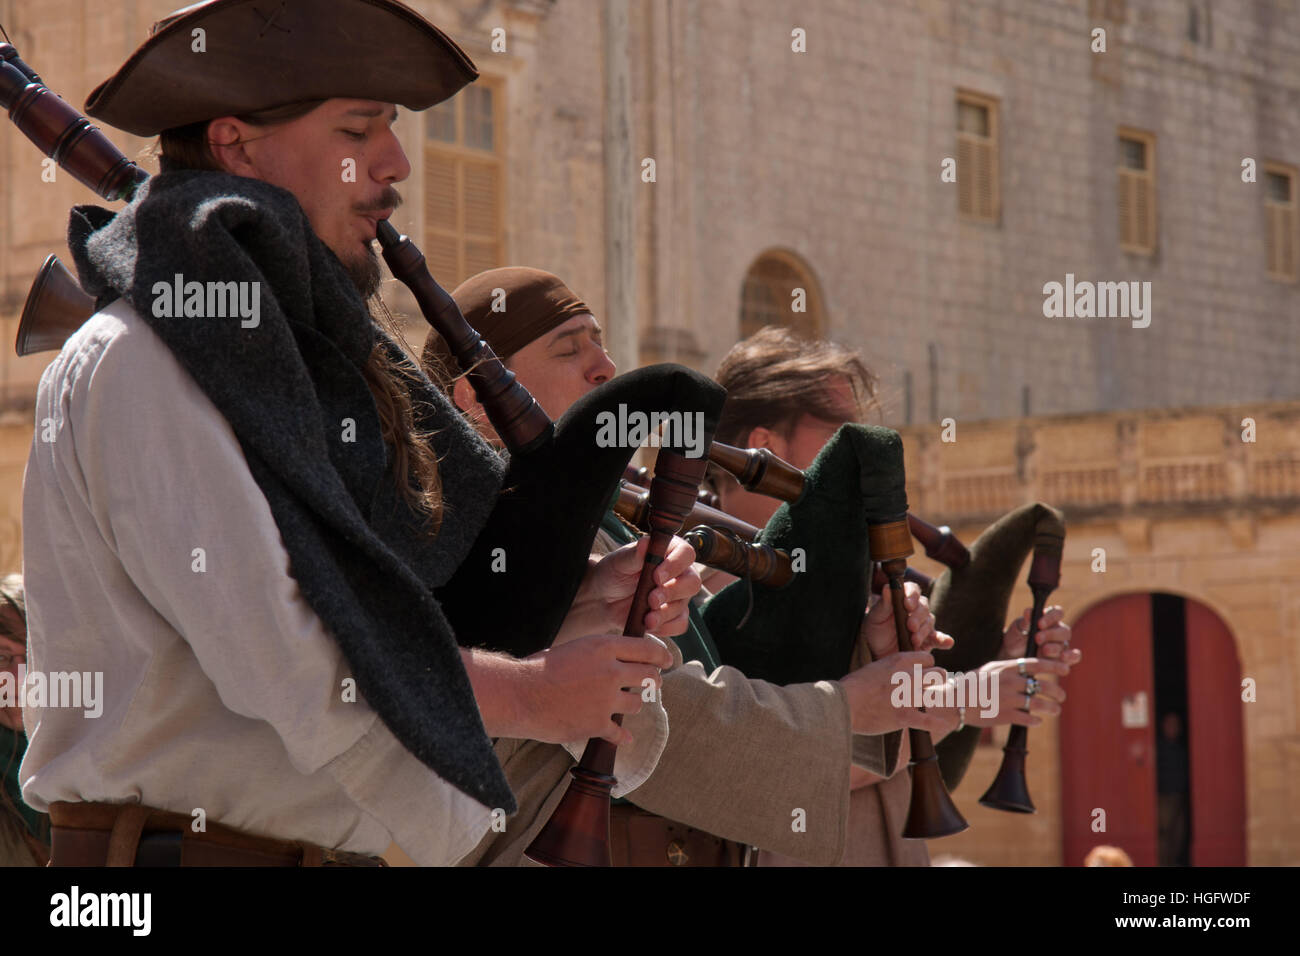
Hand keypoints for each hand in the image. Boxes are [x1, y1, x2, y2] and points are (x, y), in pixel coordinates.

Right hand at [511, 634, 673, 745]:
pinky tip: (625, 738)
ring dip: (634, 704)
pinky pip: (619, 732)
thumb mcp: (574, 648)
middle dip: (653, 681)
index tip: (667, 660)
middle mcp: (611, 672)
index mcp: (604, 648)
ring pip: (637, 703)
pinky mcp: (598, 724)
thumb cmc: (540, 669)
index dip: (661, 655)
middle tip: (653, 683)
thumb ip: (599, 654)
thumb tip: (618, 660)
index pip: (646, 649)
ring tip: (625, 704)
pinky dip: (622, 736)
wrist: (521, 695)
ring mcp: (606, 699)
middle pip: (648, 676)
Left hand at [554, 536, 701, 643]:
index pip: (686, 553)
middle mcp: (679, 573)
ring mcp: (678, 596)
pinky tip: (649, 625)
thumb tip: (646, 543)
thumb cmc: (614, 572)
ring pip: (684, 606)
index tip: (656, 576)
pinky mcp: (673, 615)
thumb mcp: (620, 561)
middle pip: (692, 582)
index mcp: (669, 552)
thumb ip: (635, 554)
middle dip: (672, 593)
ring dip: (665, 614)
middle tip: (651, 600)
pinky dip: (666, 627)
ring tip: (647, 618)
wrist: (604, 597)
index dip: (675, 565)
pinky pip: (680, 624)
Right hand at [839, 650, 952, 736]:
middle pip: (939, 673)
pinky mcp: (905, 717)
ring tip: (930, 702)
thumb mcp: (873, 669)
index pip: (928, 657)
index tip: (921, 672)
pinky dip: (940, 724)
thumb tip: (896, 673)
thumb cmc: (852, 687)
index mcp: (898, 661)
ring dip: (934, 698)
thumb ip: (890, 670)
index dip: (927, 665)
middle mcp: (907, 676)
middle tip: (930, 687)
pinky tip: (945, 724)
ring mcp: (907, 697)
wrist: (843, 704)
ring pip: (937, 693)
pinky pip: (931, 721)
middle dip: (937, 680)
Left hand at [859, 583, 953, 661]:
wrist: (877, 652)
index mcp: (903, 598)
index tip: (907, 605)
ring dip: (923, 631)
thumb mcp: (875, 617)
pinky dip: (944, 640)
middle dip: (917, 617)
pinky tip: (947, 642)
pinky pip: (939, 638)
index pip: (913, 590)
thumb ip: (883, 603)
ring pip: (929, 622)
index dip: (912, 596)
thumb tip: (888, 587)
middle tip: (910, 626)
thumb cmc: (875, 630)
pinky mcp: (929, 640)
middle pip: (923, 607)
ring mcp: (924, 624)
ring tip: (914, 640)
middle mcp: (917, 609)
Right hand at [961, 656, 1069, 727]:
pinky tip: (1038, 721)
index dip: (1053, 666)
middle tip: (1061, 696)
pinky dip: (1035, 720)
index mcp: (1005, 668)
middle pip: (1042, 685)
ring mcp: (1007, 699)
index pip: (1036, 664)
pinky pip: (1028, 718)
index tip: (1065, 669)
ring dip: (1051, 707)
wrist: (953, 700)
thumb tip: (1029, 672)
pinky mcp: (1004, 715)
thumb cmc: (971, 684)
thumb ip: (1009, 670)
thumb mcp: (989, 670)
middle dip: (1056, 691)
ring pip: (1038, 703)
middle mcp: (1008, 682)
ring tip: (1055, 710)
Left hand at [999, 605, 1080, 668]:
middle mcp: (1058, 632)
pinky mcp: (1063, 659)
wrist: (1012, 656)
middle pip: (1064, 630)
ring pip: (1066, 644)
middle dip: (1051, 634)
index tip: (1039, 623)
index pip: (1057, 613)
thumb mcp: (1018, 628)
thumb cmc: (1017, 638)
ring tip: (1044, 650)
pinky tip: (1063, 657)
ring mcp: (1062, 646)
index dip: (1051, 617)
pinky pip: (1074, 657)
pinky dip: (1071, 656)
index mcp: (1049, 620)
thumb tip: (1028, 611)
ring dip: (1055, 648)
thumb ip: (1025, 621)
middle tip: (1037, 638)